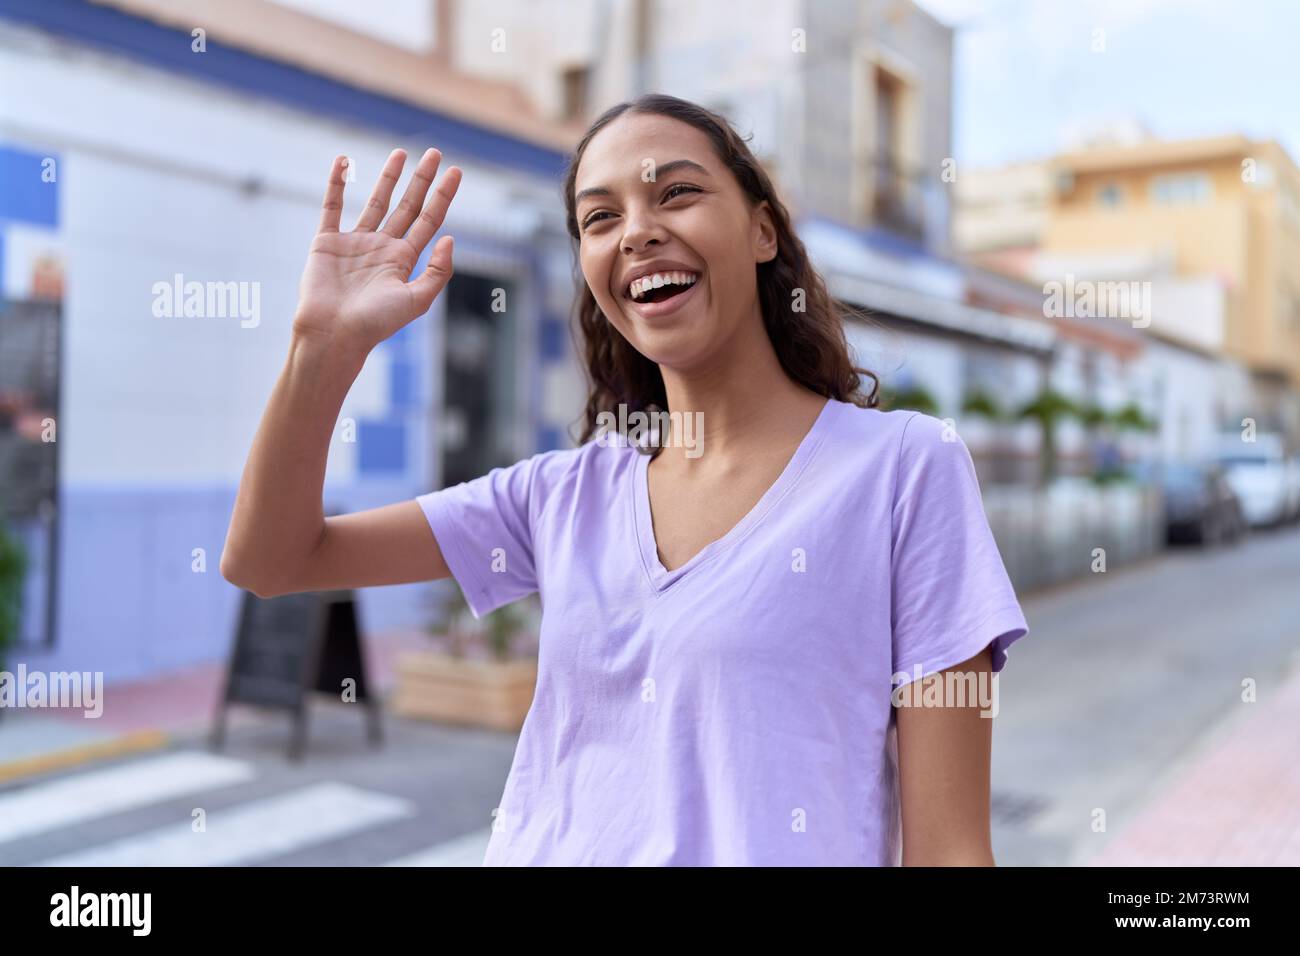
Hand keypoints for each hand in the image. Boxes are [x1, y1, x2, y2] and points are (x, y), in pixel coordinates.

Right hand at [293, 148, 461, 354]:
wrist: (333, 334)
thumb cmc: (375, 324)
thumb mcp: (417, 300)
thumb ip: (437, 271)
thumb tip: (451, 238)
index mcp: (404, 261)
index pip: (429, 220)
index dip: (443, 196)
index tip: (455, 172)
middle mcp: (382, 248)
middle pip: (407, 206)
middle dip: (421, 180)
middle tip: (435, 153)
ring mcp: (355, 243)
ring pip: (376, 202)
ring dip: (388, 178)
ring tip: (401, 154)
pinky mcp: (327, 242)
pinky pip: (332, 206)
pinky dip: (336, 183)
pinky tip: (343, 162)